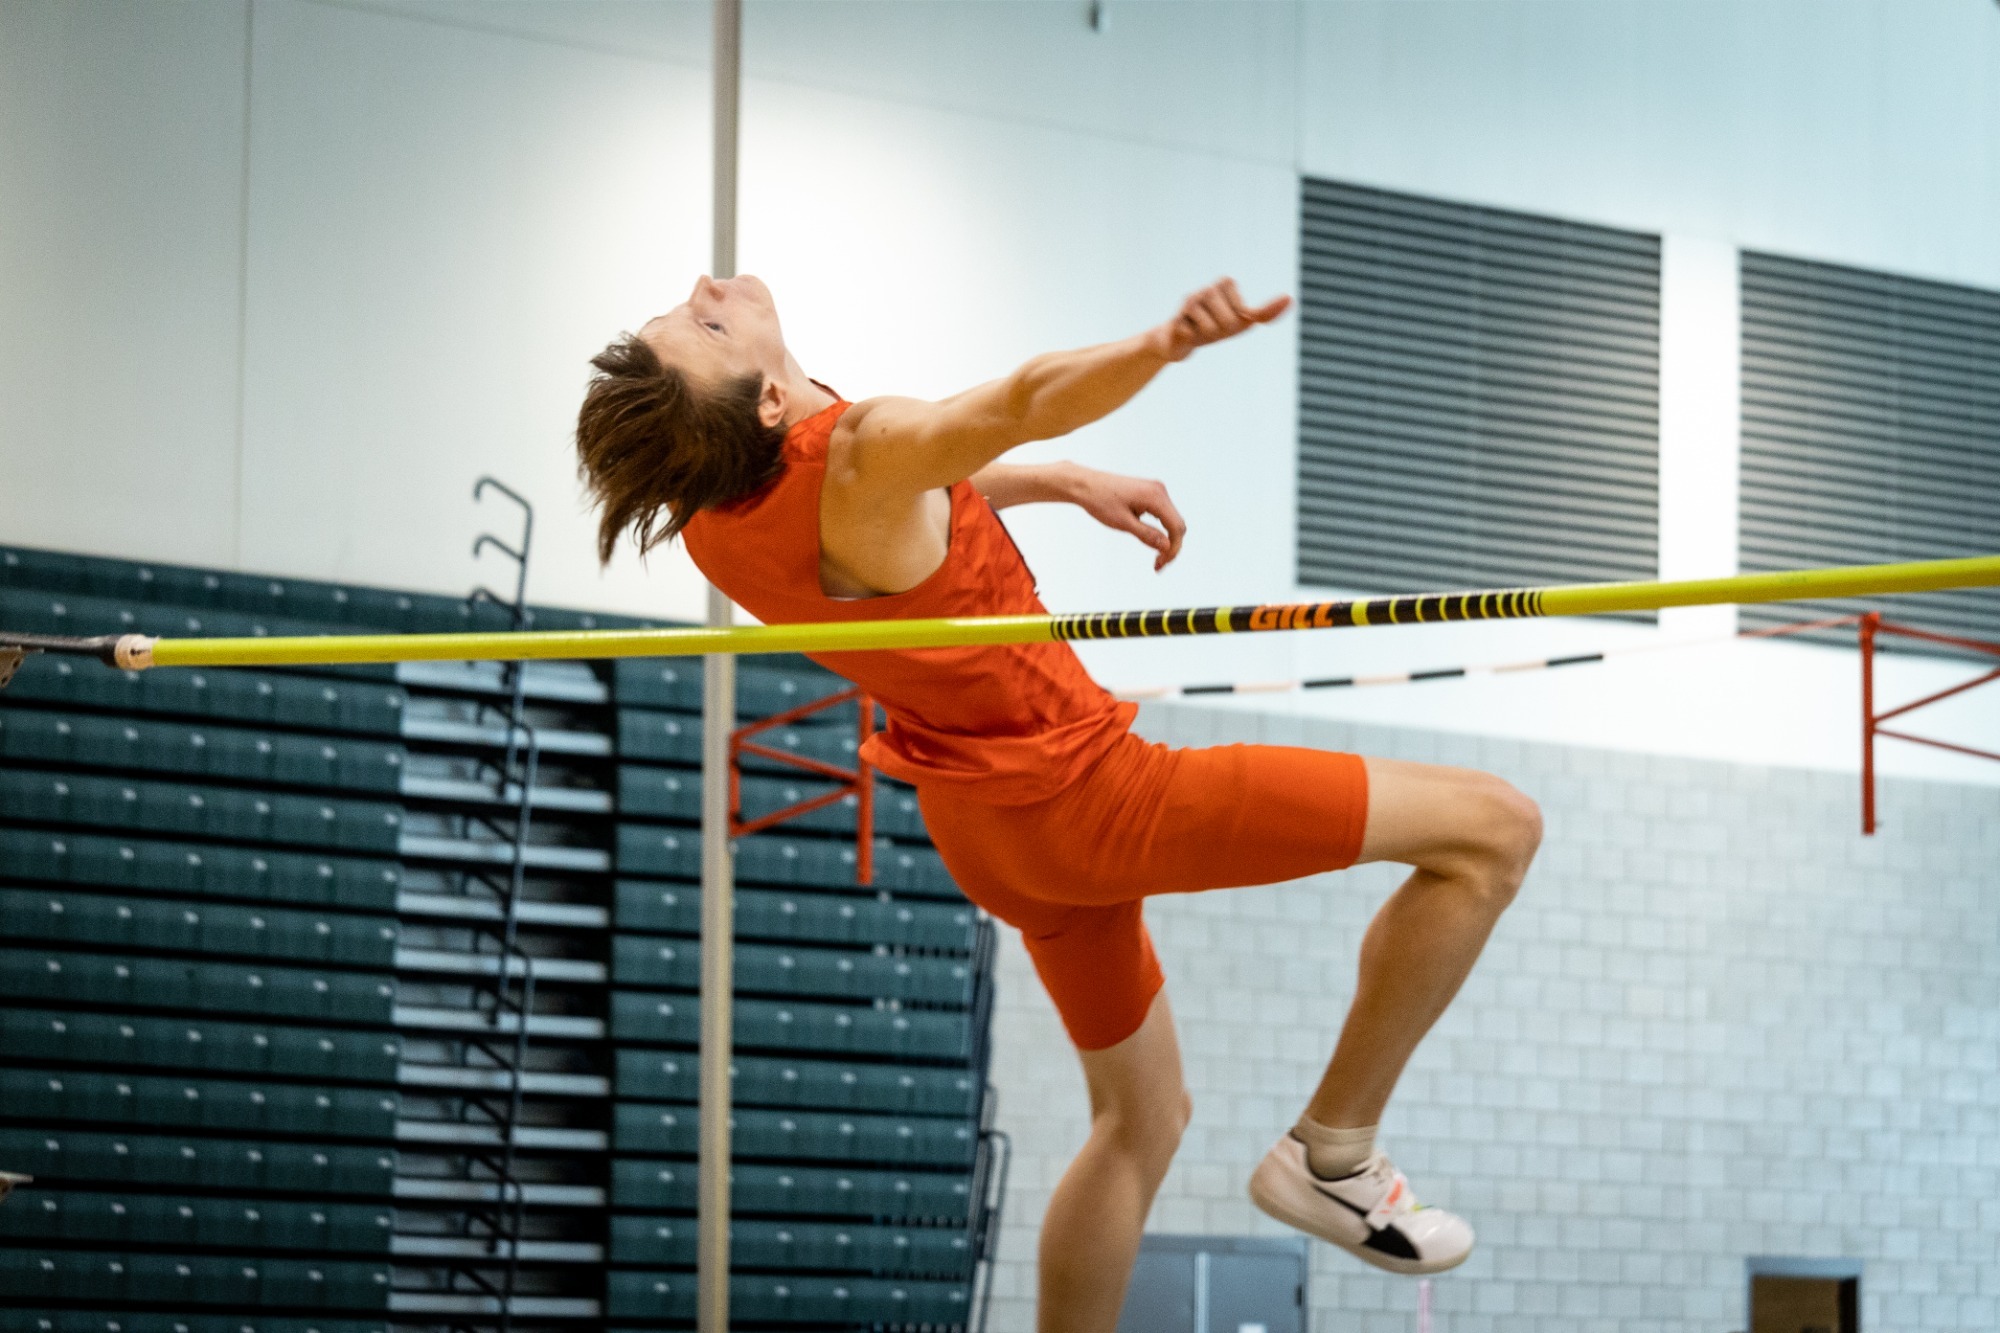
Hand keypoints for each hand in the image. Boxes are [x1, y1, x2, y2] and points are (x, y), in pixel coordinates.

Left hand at [1069, 467, 1186, 570]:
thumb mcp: (1123, 523)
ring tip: (1156, 558)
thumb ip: (1147, 535)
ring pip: (1171, 520)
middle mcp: (1159, 490)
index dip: (1173, 549)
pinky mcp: (1150, 492)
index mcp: (1155, 496)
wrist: (1085, 484)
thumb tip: (1167, 547)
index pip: (1176, 527)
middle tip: (1158, 565)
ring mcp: (1156, 490)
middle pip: (1177, 524)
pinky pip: (1163, 514)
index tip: (1160, 564)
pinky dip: (1161, 529)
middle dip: (1171, 546)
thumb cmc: (1100, 501)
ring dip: (1167, 539)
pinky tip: (1152, 541)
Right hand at [1154, 277, 1290, 362]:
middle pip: (1231, 321)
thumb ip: (1265, 312)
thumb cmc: (1214, 327)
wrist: (1180, 340)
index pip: (1245, 312)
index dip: (1239, 322)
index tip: (1230, 320)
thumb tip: (1289, 298)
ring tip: (1200, 329)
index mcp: (1226, 284)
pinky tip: (1187, 332)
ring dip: (1209, 335)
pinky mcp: (1176, 316)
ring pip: (1213, 328)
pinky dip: (1193, 339)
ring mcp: (1191, 300)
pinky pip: (1194, 335)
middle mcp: (1208, 288)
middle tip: (1214, 328)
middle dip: (1224, 331)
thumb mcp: (1242, 321)